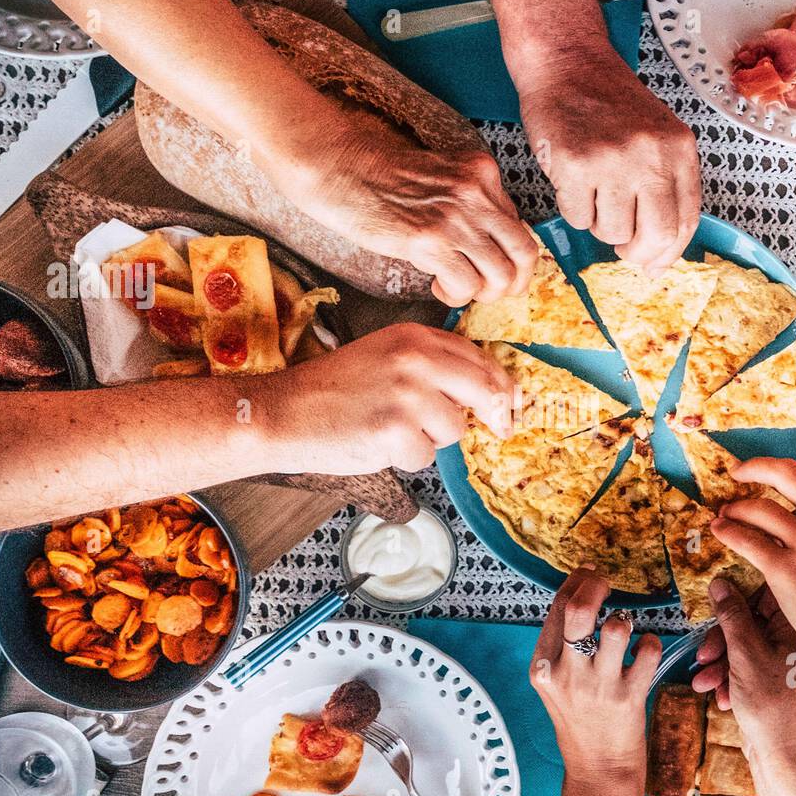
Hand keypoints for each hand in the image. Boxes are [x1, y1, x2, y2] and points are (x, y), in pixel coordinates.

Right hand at [264, 322, 513, 472]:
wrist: (283, 412)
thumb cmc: (334, 390)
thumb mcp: (386, 357)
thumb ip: (433, 366)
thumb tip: (492, 393)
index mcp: (416, 337)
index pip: (480, 358)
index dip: (502, 385)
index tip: (512, 404)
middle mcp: (416, 359)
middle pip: (486, 390)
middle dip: (492, 414)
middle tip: (497, 428)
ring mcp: (408, 395)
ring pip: (455, 429)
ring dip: (431, 439)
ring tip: (392, 429)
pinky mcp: (396, 431)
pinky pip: (426, 457)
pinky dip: (406, 459)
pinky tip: (377, 443)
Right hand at [273, 109, 537, 307]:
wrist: (340, 167)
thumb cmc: (381, 177)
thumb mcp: (441, 180)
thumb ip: (471, 205)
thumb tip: (491, 247)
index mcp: (482, 173)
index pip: (521, 226)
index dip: (513, 259)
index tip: (500, 273)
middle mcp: (477, 193)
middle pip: (524, 253)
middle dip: (512, 284)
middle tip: (490, 292)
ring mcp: (456, 217)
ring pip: (500, 276)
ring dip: (482, 293)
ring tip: (457, 288)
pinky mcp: (431, 240)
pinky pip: (466, 286)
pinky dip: (456, 296)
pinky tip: (437, 286)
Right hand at [516, 43, 700, 271]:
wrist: (568, 63)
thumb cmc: (607, 103)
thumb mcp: (655, 137)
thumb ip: (664, 186)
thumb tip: (659, 254)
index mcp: (679, 148)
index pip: (686, 221)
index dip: (669, 252)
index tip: (655, 264)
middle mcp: (651, 154)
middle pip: (655, 236)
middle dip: (636, 253)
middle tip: (623, 248)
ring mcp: (613, 160)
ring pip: (612, 232)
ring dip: (599, 224)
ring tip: (594, 191)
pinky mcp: (576, 165)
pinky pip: (577, 218)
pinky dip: (572, 208)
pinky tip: (573, 179)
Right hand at [529, 569, 660, 784]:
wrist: (598, 770)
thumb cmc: (580, 722)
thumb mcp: (557, 684)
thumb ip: (563, 646)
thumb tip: (582, 593)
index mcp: (543, 667)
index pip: (557, 608)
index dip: (577, 581)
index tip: (591, 572)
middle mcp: (565, 675)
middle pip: (578, 610)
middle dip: (596, 585)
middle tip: (607, 582)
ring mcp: (597, 687)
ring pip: (615, 628)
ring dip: (624, 620)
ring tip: (625, 631)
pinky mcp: (628, 698)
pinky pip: (647, 650)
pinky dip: (650, 643)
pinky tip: (644, 651)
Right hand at [691, 582, 795, 770]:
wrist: (781, 754)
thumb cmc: (772, 706)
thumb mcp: (745, 654)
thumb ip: (731, 616)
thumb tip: (720, 582)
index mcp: (795, 628)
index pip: (765, 594)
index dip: (737, 595)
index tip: (713, 597)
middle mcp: (791, 641)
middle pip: (747, 621)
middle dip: (720, 639)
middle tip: (704, 654)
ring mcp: (780, 661)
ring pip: (741, 645)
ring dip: (719, 663)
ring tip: (704, 682)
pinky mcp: (769, 679)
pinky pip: (743, 666)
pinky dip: (728, 678)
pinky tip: (721, 697)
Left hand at [710, 458, 795, 665]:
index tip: (779, 482)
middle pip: (785, 473)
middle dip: (756, 467)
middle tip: (738, 472)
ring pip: (758, 508)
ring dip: (736, 507)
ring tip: (726, 512)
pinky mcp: (785, 570)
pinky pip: (746, 540)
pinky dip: (728, 532)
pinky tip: (720, 531)